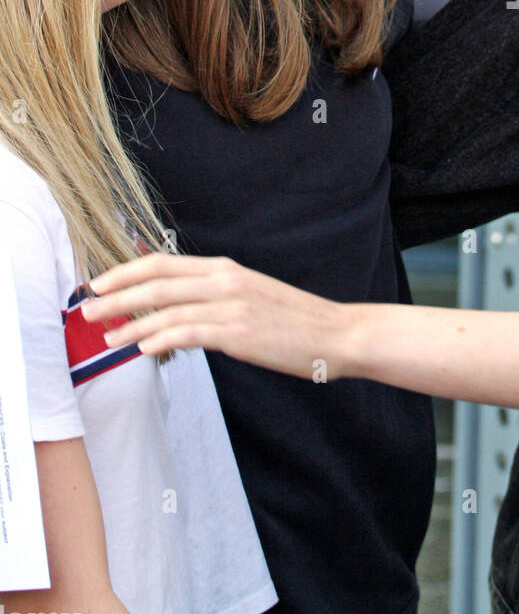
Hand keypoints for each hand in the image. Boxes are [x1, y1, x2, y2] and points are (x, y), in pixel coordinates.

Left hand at [81, 253, 349, 382]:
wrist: (336, 334)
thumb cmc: (292, 320)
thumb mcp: (250, 296)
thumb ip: (212, 295)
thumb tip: (173, 305)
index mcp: (226, 269)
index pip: (165, 263)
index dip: (127, 272)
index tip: (99, 285)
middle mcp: (226, 281)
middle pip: (157, 283)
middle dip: (117, 297)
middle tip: (87, 311)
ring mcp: (233, 306)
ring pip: (168, 310)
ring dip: (130, 325)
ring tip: (106, 340)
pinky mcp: (240, 333)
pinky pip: (191, 333)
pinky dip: (162, 339)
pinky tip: (143, 349)